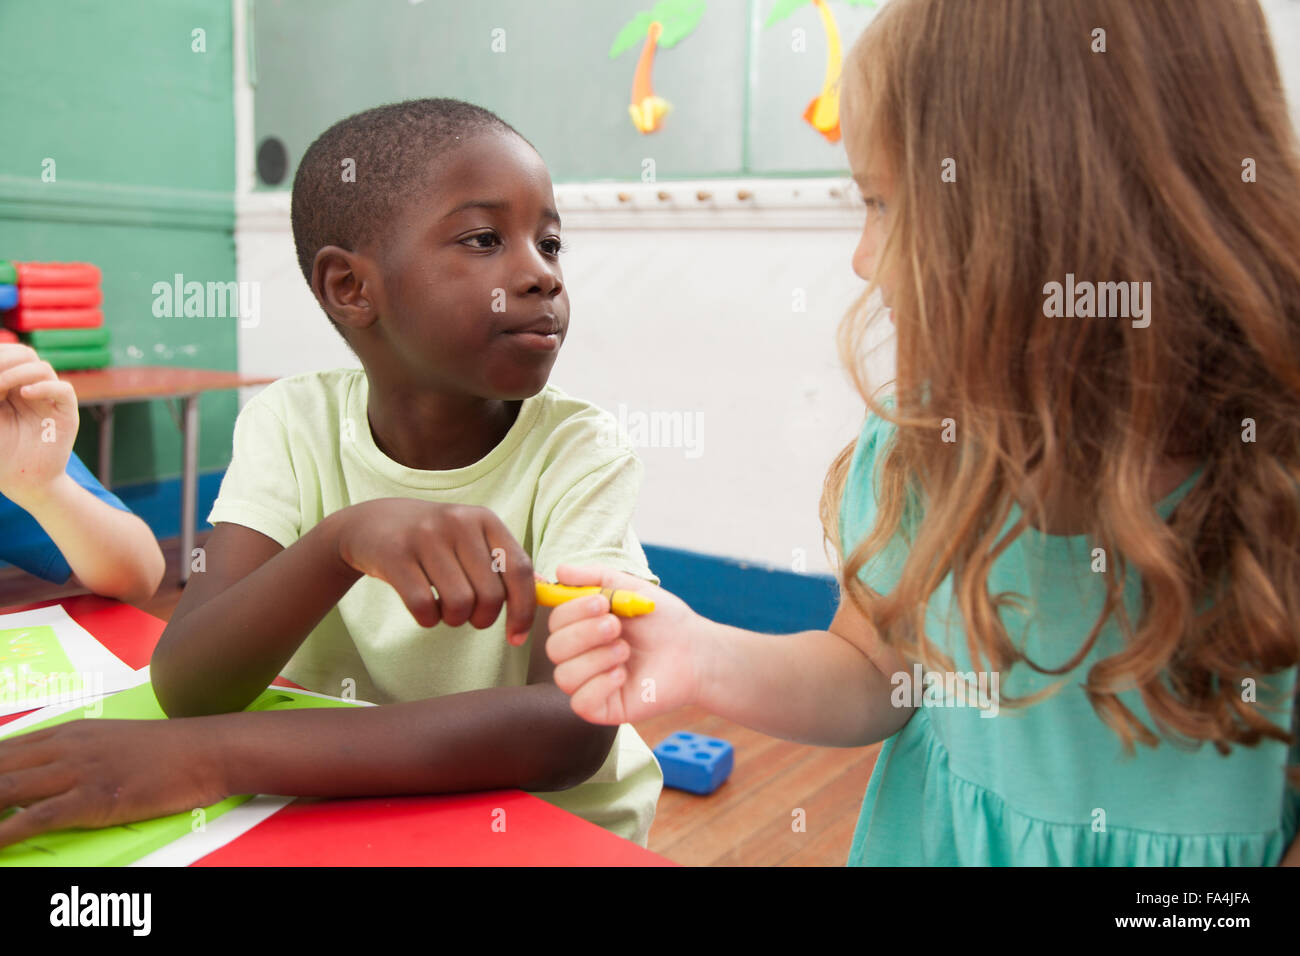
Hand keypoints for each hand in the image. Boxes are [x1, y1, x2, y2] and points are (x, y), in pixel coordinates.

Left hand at [0, 344, 77, 506]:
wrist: (21, 482)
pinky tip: (25, 394)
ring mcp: (50, 400)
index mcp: (10, 387)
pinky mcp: (66, 414)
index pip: (7, 356)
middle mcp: (31, 389)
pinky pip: (63, 390)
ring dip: (17, 372)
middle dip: (4, 360)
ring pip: (41, 367)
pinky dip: (44, 386)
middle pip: (25, 354)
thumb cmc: (0, 453)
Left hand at [0, 717, 226, 850]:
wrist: (208, 750)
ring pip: (5, 788)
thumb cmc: (169, 751)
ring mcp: (79, 771)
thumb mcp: (114, 742)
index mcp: (69, 732)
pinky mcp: (94, 797)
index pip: (2, 749)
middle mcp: (66, 747)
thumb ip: (76, 754)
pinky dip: (5, 831)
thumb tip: (47, 776)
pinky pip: (36, 816)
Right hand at [334, 498, 535, 642]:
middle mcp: (458, 522)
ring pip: (460, 604)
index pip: (520, 570)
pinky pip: (424, 607)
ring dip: (454, 620)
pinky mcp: (395, 554)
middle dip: (483, 619)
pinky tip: (424, 609)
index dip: (524, 610)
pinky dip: (428, 620)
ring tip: (445, 610)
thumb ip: (505, 563)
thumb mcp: (471, 538)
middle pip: (491, 595)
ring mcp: (425, 536)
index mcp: (485, 519)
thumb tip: (546, 591)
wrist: (371, 524)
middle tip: (469, 616)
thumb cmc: (433, 540)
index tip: (517, 636)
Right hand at [545, 564, 706, 724]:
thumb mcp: (629, 588)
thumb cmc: (662, 620)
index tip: (601, 602)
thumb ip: (595, 577)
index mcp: (583, 628)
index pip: (555, 622)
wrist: (694, 651)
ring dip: (596, 658)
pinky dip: (600, 685)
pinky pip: (580, 702)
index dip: (571, 611)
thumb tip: (560, 569)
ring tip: (625, 650)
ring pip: (564, 676)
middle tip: (616, 626)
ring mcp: (590, 684)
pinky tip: (624, 674)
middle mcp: (581, 656)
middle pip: (554, 649)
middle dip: (584, 633)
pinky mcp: (603, 709)